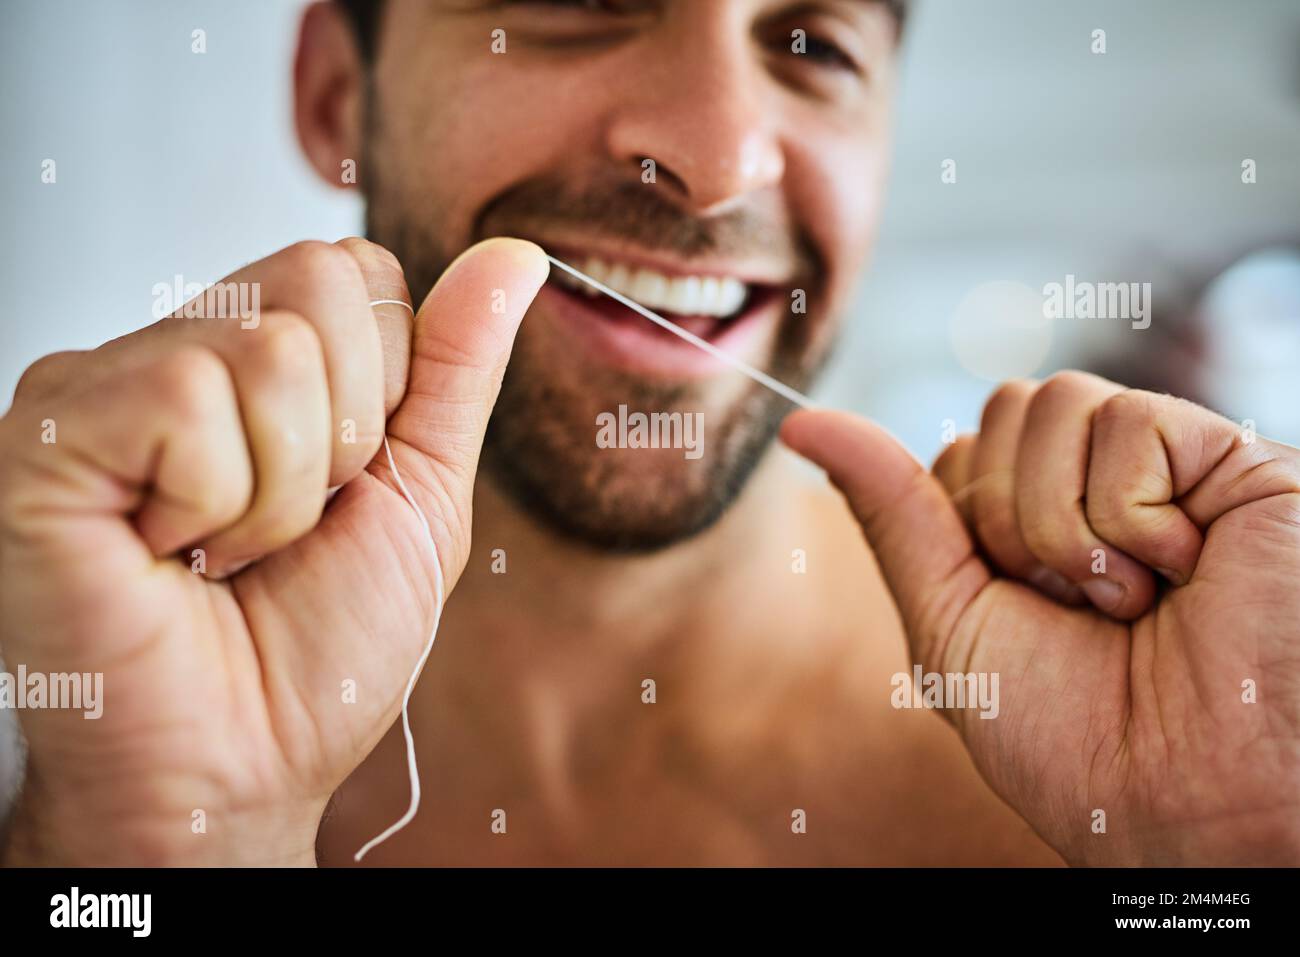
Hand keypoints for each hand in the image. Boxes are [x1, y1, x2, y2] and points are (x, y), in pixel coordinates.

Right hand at [0, 237, 548, 864]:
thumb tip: (513, 256)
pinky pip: (188, 397)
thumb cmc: (319, 647)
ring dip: (282, 489)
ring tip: (220, 551)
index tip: (339, 491)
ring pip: (268, 346)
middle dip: (345, 437)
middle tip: (276, 528)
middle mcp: (177, 352)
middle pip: (320, 280)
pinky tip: (167, 554)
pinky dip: (214, 502)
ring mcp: (105, 384)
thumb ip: (457, 367)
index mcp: (258, 357)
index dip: (384, 393)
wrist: (245, 762)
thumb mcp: (420, 493)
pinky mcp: (50, 428)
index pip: (358, 270)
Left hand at [782, 372, 1299, 864]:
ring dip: (1064, 527)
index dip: (966, 530)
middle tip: (1074, 608)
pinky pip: (1128, 420)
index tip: (1018, 607)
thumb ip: (890, 511)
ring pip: (1055, 402)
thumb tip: (803, 421)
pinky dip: (1133, 518)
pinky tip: (1184, 573)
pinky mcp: (1234, 463)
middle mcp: (1104, 484)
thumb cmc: (1074, 738)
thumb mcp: (950, 621)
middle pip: (1000, 411)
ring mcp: (1170, 467)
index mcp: (1039, 522)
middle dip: (1006, 523)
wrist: (1186, 800)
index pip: (959, 453)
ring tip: (1129, 600)